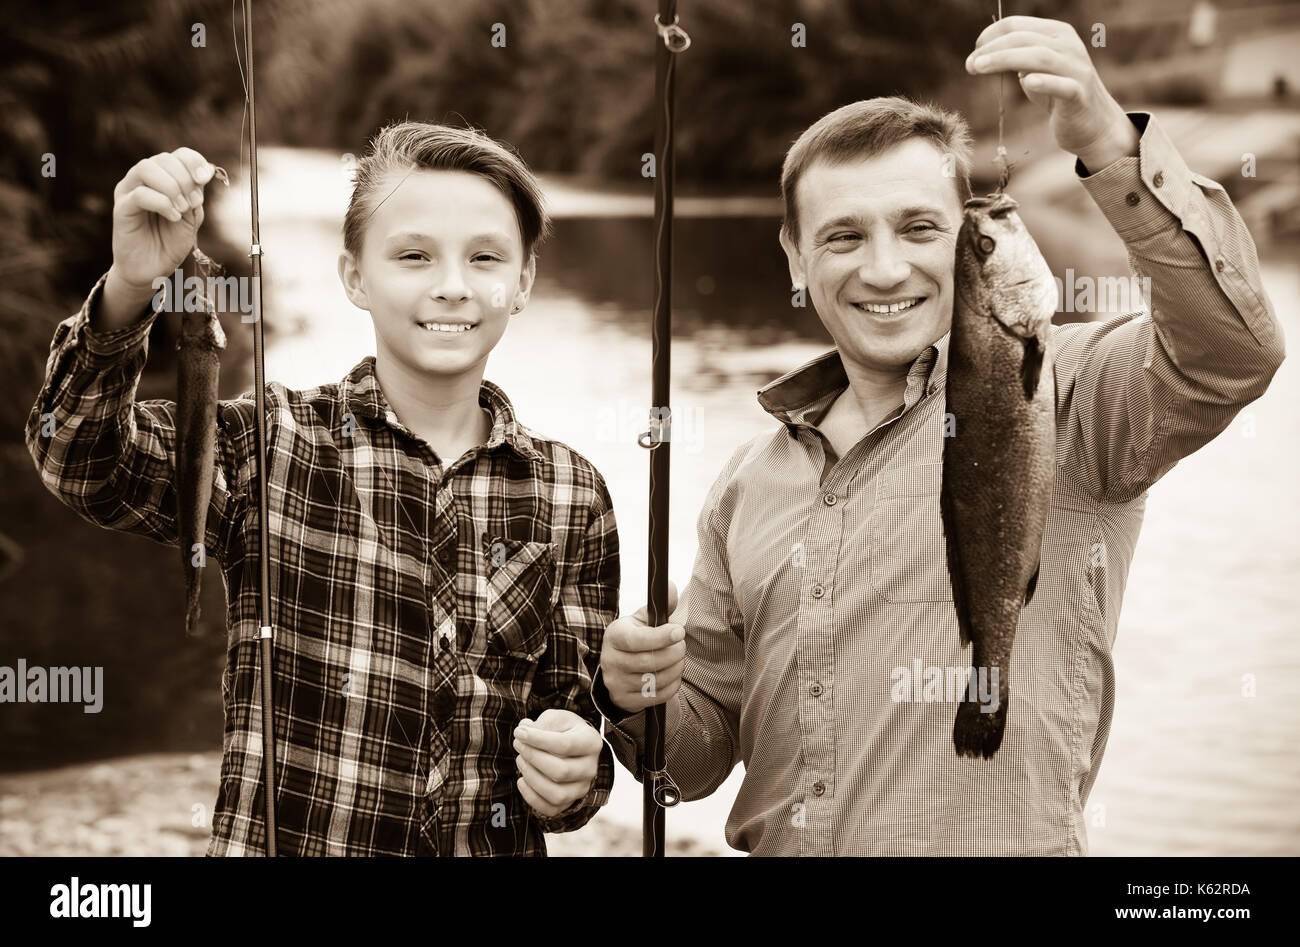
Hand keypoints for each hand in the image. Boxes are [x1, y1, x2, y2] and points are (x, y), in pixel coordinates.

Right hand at [108, 147, 216, 303]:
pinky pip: (140, 194)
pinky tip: (173, 216)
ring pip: (146, 168)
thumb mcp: (192, 216)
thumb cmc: (170, 242)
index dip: (194, 162)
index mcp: (164, 177)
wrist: (152, 268)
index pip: (179, 155)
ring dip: (171, 187)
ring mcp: (130, 191)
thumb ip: (196, 194)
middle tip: (193, 203)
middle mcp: (144, 179)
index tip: (204, 179)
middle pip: (163, 159)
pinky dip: (162, 203)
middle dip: (184, 179)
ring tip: (181, 209)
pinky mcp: (122, 207)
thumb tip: (205, 172)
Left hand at [513, 708, 602, 816]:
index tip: (519, 732)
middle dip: (533, 758)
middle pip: (561, 771)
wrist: (574, 747)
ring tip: (520, 760)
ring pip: (556, 794)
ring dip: (531, 777)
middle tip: (518, 745)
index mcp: (592, 743)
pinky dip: (531, 797)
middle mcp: (591, 768)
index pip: (565, 745)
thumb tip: (525, 730)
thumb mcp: (557, 719)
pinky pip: (550, 809)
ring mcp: (582, 788)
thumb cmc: (563, 730)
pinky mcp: (570, 802)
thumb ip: (543, 723)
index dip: (538, 740)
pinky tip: (522, 780)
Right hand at [599, 581, 684, 713]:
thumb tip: (670, 587)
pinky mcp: (625, 699)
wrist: (618, 669)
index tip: (679, 632)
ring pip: (655, 679)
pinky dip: (672, 685)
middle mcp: (611, 660)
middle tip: (682, 646)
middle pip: (650, 661)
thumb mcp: (643, 620)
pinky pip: (657, 696)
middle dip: (674, 653)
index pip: (637, 640)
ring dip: (675, 669)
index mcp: (614, 635)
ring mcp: (616, 682)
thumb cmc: (635, 639)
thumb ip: (660, 605)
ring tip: (678, 660)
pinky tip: (673, 675)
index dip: (661, 637)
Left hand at [967, 16, 1137, 170]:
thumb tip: (984, 55)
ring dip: (1005, 59)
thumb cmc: (1059, 94)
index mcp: (1057, 34)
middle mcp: (1069, 46)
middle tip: (970, 63)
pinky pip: (1062, 85)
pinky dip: (1044, 82)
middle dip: (993, 49)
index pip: (1019, 25)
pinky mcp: (1079, 94)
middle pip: (1025, 39)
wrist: (1093, 124)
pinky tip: (1027, 81)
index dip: (993, 34)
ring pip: (1039, 57)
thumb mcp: (1038, 70)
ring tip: (980, 67)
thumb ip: (1018, 58)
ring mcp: (1076, 68)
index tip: (975, 49)